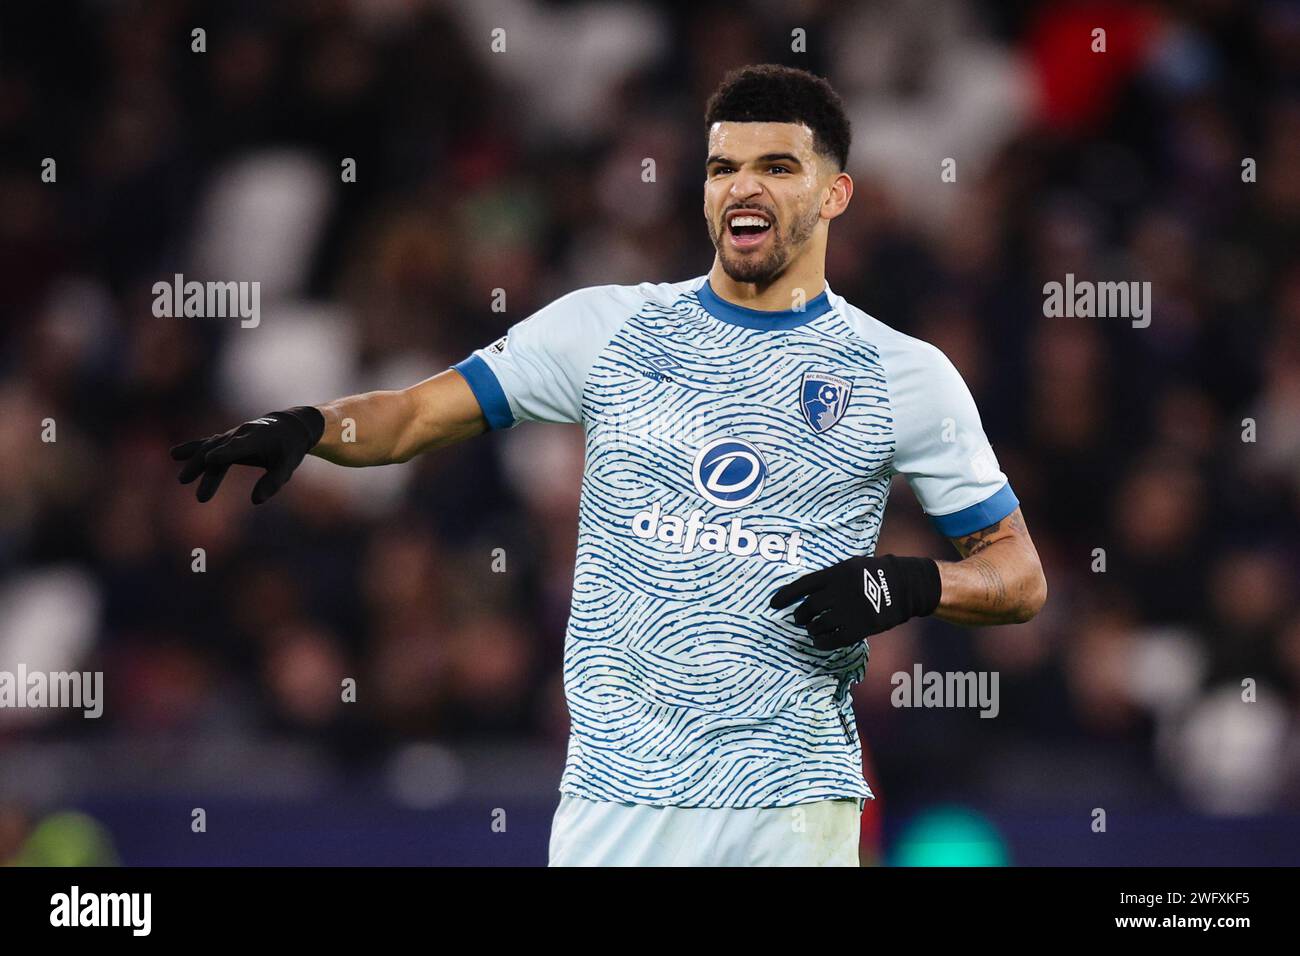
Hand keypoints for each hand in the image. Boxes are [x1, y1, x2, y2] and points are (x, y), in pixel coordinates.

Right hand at [171, 406, 324, 503]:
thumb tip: (256, 501)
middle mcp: (240, 434)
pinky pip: (207, 443)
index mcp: (257, 438)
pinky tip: (174, 454)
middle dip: (208, 471)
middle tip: (201, 496)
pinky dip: (193, 448)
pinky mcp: (226, 438)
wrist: (288, 427)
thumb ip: (273, 482)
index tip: (210, 460)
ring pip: (209, 447)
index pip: (239, 446)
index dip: (225, 453)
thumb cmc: (289, 449)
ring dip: (195, 461)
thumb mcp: (287, 466)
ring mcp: (231, 435)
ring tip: (183, 479)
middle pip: (219, 451)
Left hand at [769, 554, 941, 648]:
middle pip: (809, 608)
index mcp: (836, 573)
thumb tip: (806, 592)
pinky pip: (833, 639)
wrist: (904, 586)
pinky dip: (822, 642)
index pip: (803, 586)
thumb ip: (830, 578)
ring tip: (812, 629)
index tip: (773, 604)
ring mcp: (850, 610)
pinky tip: (820, 641)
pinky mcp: (860, 627)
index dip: (785, 596)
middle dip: (800, 616)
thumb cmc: (875, 574)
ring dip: (812, 629)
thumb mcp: (851, 566)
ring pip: (819, 625)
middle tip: (799, 619)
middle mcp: (840, 591)